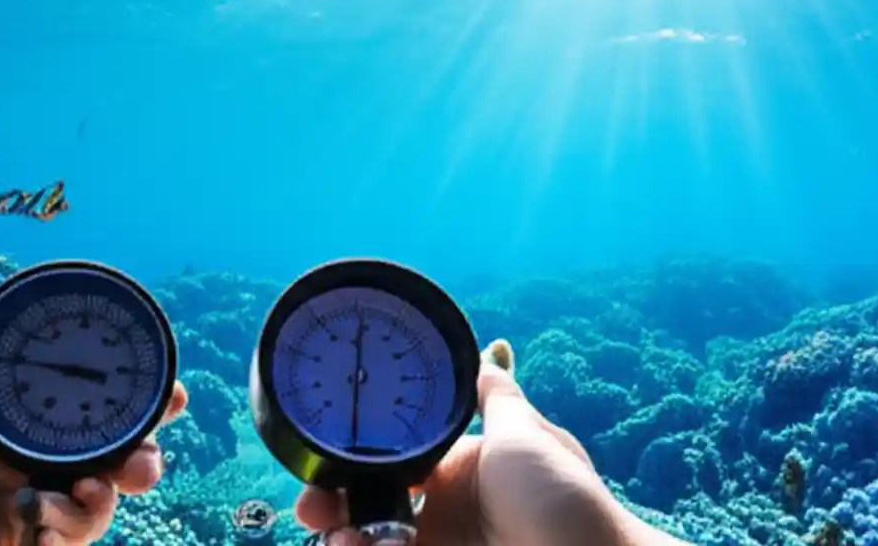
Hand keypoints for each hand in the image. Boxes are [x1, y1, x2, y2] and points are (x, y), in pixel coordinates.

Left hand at [0, 283, 188, 545]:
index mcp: (2, 419)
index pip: (79, 399)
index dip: (127, 395)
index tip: (166, 391)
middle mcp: (18, 460)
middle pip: (104, 452)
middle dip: (138, 454)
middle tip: (144, 458)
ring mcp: (23, 508)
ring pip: (99, 499)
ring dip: (105, 498)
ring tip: (86, 494)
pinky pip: (74, 538)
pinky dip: (73, 532)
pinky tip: (47, 530)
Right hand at [294, 339, 665, 545]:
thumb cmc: (566, 499)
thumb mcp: (527, 436)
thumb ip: (496, 397)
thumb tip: (493, 349)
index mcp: (461, 471)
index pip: (393, 460)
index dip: (355, 460)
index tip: (322, 459)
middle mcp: (445, 512)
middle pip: (370, 504)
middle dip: (333, 503)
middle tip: (311, 508)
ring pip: (370, 539)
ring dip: (343, 536)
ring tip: (338, 537)